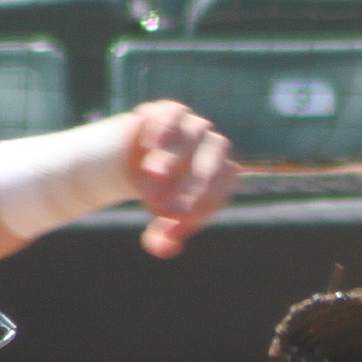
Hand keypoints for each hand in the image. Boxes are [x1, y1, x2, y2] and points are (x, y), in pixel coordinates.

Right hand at [126, 100, 239, 259]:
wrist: (139, 158)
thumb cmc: (162, 193)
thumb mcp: (162, 218)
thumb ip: (164, 235)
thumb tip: (163, 250)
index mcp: (221, 176)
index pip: (222, 189)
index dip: (203, 205)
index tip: (176, 223)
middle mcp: (213, 148)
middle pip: (213, 163)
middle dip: (191, 186)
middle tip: (163, 207)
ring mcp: (193, 127)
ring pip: (194, 136)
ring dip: (173, 157)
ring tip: (152, 177)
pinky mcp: (171, 112)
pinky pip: (174, 114)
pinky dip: (165, 127)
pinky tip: (151, 145)